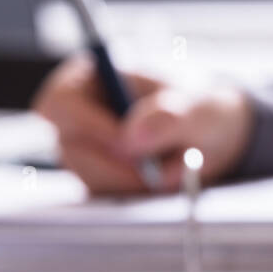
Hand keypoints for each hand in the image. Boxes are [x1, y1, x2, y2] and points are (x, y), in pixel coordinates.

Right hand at [32, 55, 253, 193]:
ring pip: (87, 177)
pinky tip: (159, 179)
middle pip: (69, 149)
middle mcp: (79, 113)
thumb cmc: (201, 108)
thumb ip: (169, 116)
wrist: (212, 136)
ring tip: (168, 167)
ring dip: (130, 181)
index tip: (127, 146)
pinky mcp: (96, 177)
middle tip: (156, 172)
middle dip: (116, 166)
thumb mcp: (198, 108)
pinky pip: (103, 196)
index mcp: (93, 76)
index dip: (88, 128)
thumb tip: (132, 135)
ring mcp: (84, 148)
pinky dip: (134, 194)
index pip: (59, 103)